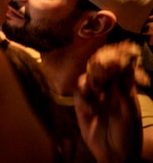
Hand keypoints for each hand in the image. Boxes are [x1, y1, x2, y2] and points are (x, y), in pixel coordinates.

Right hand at [75, 44, 142, 162]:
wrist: (113, 154)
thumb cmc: (127, 136)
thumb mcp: (130, 116)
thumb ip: (126, 95)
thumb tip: (122, 73)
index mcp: (125, 90)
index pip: (120, 70)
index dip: (116, 61)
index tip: (112, 57)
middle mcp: (109, 90)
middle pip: (101, 70)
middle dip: (98, 69)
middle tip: (98, 72)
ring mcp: (95, 96)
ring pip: (87, 78)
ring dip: (88, 82)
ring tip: (93, 91)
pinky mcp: (82, 105)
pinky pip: (78, 93)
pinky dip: (83, 99)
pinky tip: (90, 110)